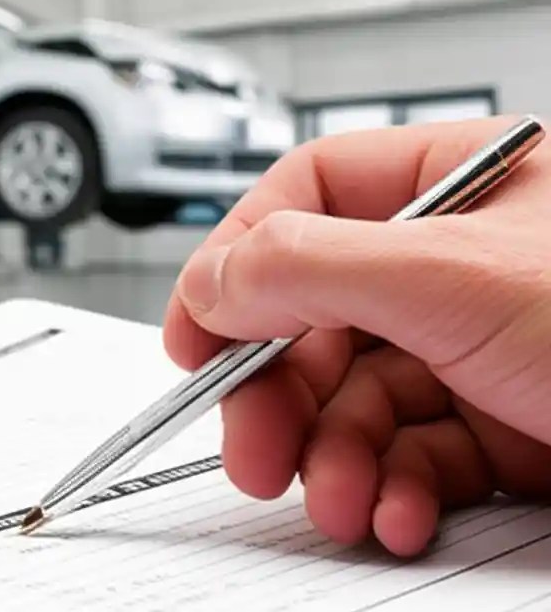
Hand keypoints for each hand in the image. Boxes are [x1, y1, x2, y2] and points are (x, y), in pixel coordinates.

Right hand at [164, 115, 550, 557]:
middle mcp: (463, 262)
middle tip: (254, 449)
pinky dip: (391, 493)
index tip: (195, 334)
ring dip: (333, 459)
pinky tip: (396, 514)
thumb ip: (313, 265)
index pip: (307, 199)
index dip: (236, 262)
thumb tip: (210, 276)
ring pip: (357, 397)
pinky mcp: (503, 427)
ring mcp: (481, 348)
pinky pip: (411, 455)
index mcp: (461, 184)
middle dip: (279, 393)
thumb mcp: (460, 277)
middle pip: (317, 314)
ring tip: (340, 501)